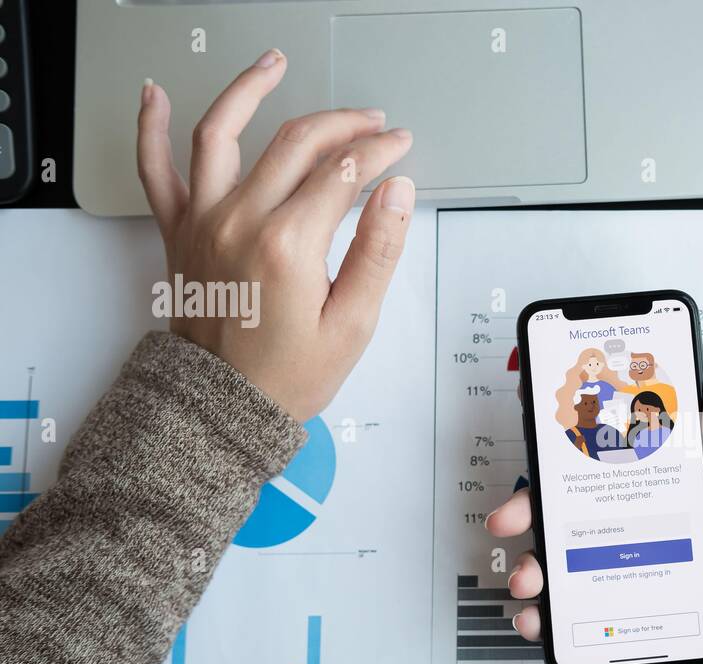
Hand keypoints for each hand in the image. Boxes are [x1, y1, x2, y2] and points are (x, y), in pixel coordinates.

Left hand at [136, 49, 415, 421]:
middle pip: (296, 143)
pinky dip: (149, 127)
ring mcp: (204, 221)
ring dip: (250, 89)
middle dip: (342, 123)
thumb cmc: (287, 374)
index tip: (400, 146)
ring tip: (274, 64)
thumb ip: (378, 249)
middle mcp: (240, 221)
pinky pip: (155, 168)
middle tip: (371, 122)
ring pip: (221, 132)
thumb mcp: (354, 323)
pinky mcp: (179, 231)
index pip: (345, 172)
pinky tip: (153, 94)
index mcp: (288, 245)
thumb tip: (396, 192)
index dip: (380, 152)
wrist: (224, 407)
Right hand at [486, 380, 702, 663]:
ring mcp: (635, 582)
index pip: (617, 465)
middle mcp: (651, 536)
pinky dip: (546, 619)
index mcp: (680, 503)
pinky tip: (536, 620)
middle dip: (533, 513)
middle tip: (507, 520)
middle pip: (577, 514)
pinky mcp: (627, 626)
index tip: (541, 445)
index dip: (574, 454)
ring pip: (567, 564)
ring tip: (526, 582)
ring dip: (534, 567)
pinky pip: (575, 618)